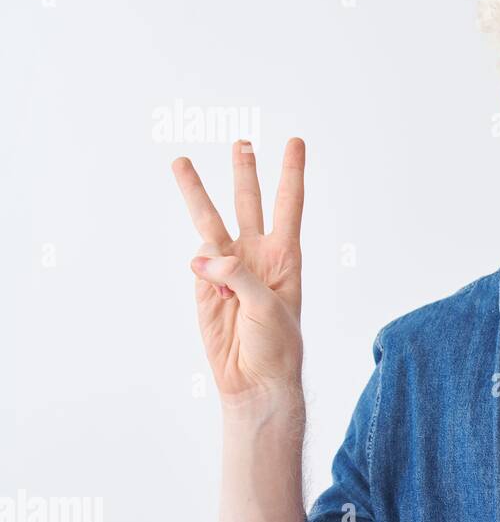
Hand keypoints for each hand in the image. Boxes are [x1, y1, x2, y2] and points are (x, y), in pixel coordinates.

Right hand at [171, 139, 306, 402]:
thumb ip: (238, 276)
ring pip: (211, 221)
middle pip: (250, 203)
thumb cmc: (275, 344)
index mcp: (285, 256)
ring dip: (198, 192)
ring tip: (181, 162)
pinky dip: (202, 265)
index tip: (296, 142)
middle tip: (243, 143)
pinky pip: (199, 260)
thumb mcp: (268, 307)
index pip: (289, 205)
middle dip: (246, 173)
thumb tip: (202, 257)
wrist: (254, 379)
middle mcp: (257, 255)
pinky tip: (212, 283)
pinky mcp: (204, 284)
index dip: (291, 173)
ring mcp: (229, 268)